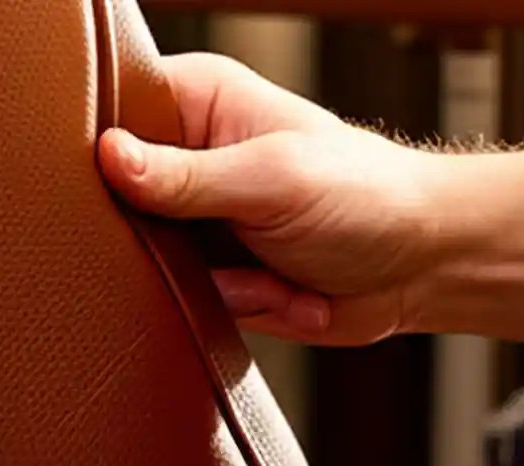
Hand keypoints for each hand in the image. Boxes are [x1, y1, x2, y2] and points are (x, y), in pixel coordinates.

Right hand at [99, 52, 452, 345]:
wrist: (420, 267)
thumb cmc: (367, 197)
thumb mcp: (273, 179)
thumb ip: (187, 176)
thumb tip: (110, 157)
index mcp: (199, 103)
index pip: (116, 111)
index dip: (102, 151)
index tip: (127, 190)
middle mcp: (188, 156)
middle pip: (116, 198)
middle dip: (166, 238)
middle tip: (224, 239)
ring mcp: (195, 219)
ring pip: (144, 261)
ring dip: (214, 281)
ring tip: (271, 267)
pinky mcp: (210, 271)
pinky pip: (184, 300)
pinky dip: (237, 305)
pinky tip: (282, 288)